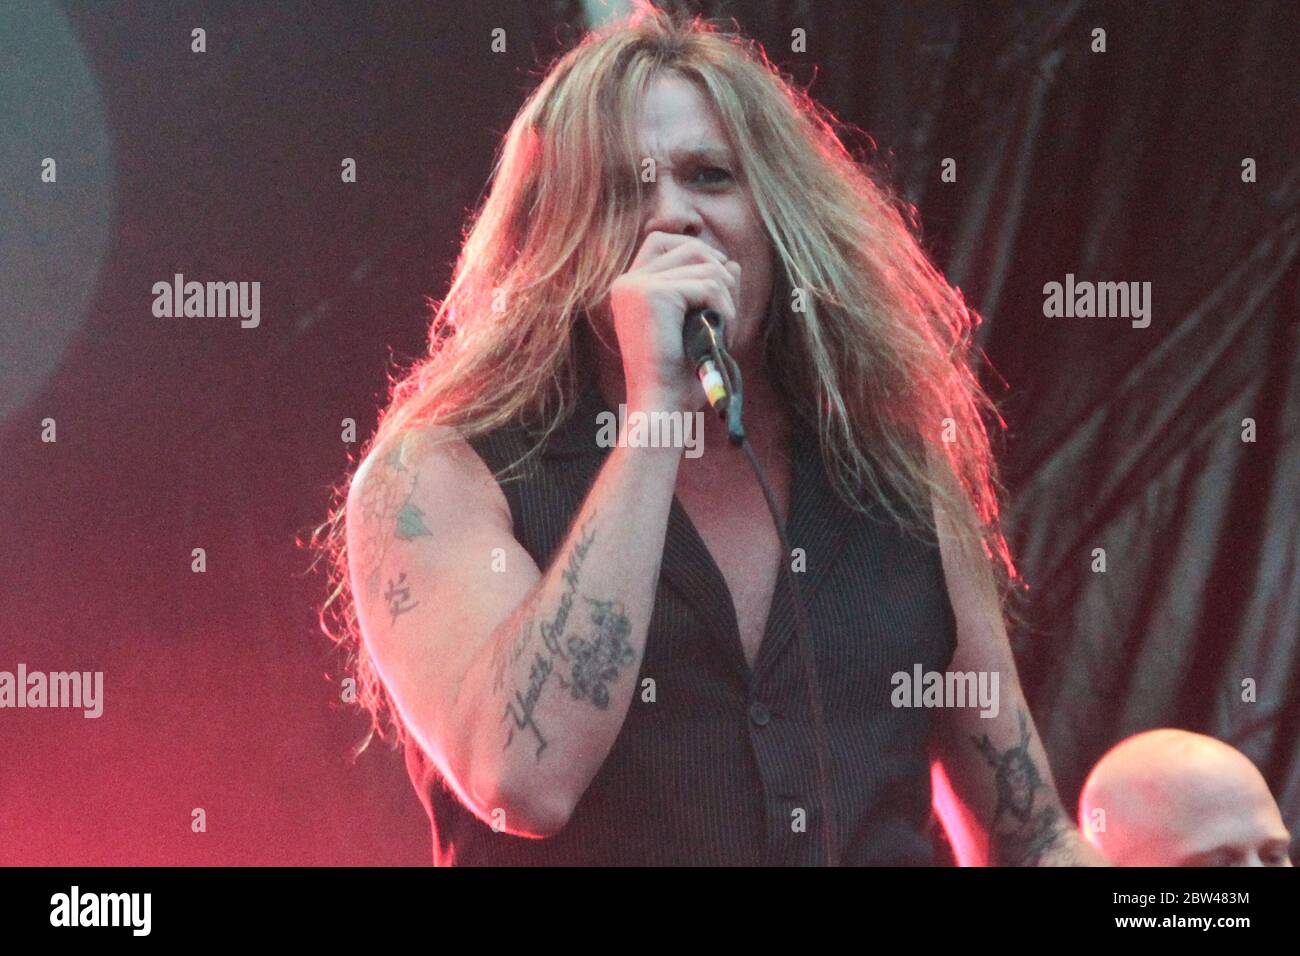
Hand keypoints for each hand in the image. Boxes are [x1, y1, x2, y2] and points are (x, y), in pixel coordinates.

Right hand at [607, 231, 740, 414]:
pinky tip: (721, 337)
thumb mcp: (697, 325)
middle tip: (727, 315)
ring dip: (727, 298)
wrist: (663, 408)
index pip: (663, 241)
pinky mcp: (654, 294)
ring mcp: (637, 286)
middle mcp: (626, 282)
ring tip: (723, 332)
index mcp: (629, 289)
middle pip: (689, 247)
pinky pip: (709, 285)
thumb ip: (710, 290)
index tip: (716, 286)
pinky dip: (726, 310)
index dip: (696, 253)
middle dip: (720, 276)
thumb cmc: (679, 377)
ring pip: (704, 265)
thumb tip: (731, 263)